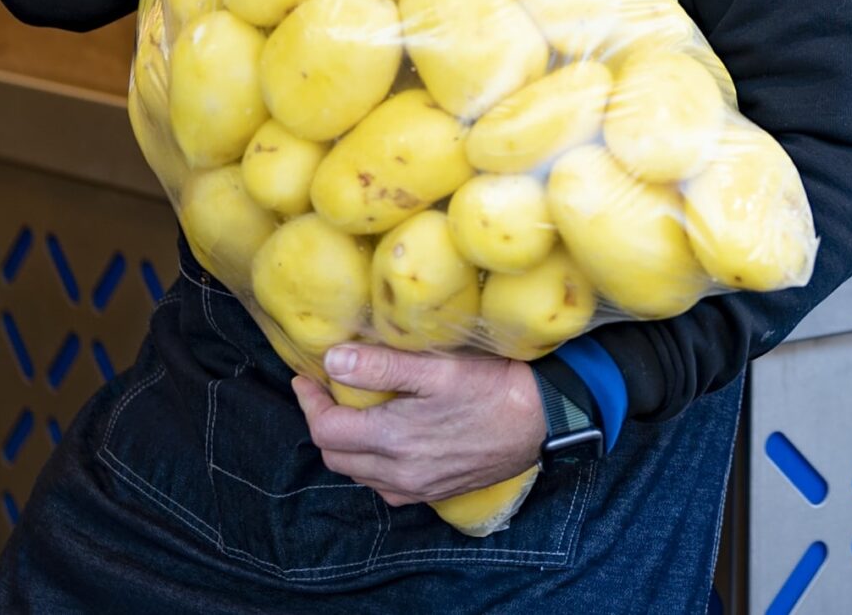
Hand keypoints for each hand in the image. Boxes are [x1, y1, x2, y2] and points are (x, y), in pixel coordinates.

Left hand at [293, 344, 546, 505]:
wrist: (545, 419)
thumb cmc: (494, 386)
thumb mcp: (438, 368)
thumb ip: (382, 366)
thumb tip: (332, 360)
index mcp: (394, 441)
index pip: (326, 431)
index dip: (310, 403)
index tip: (307, 377)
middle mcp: (400, 474)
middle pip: (336, 456)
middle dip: (324, 423)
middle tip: (327, 391)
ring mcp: (418, 488)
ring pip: (359, 474)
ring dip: (347, 444)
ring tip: (354, 410)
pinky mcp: (435, 491)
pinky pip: (386, 485)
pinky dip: (373, 463)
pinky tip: (387, 439)